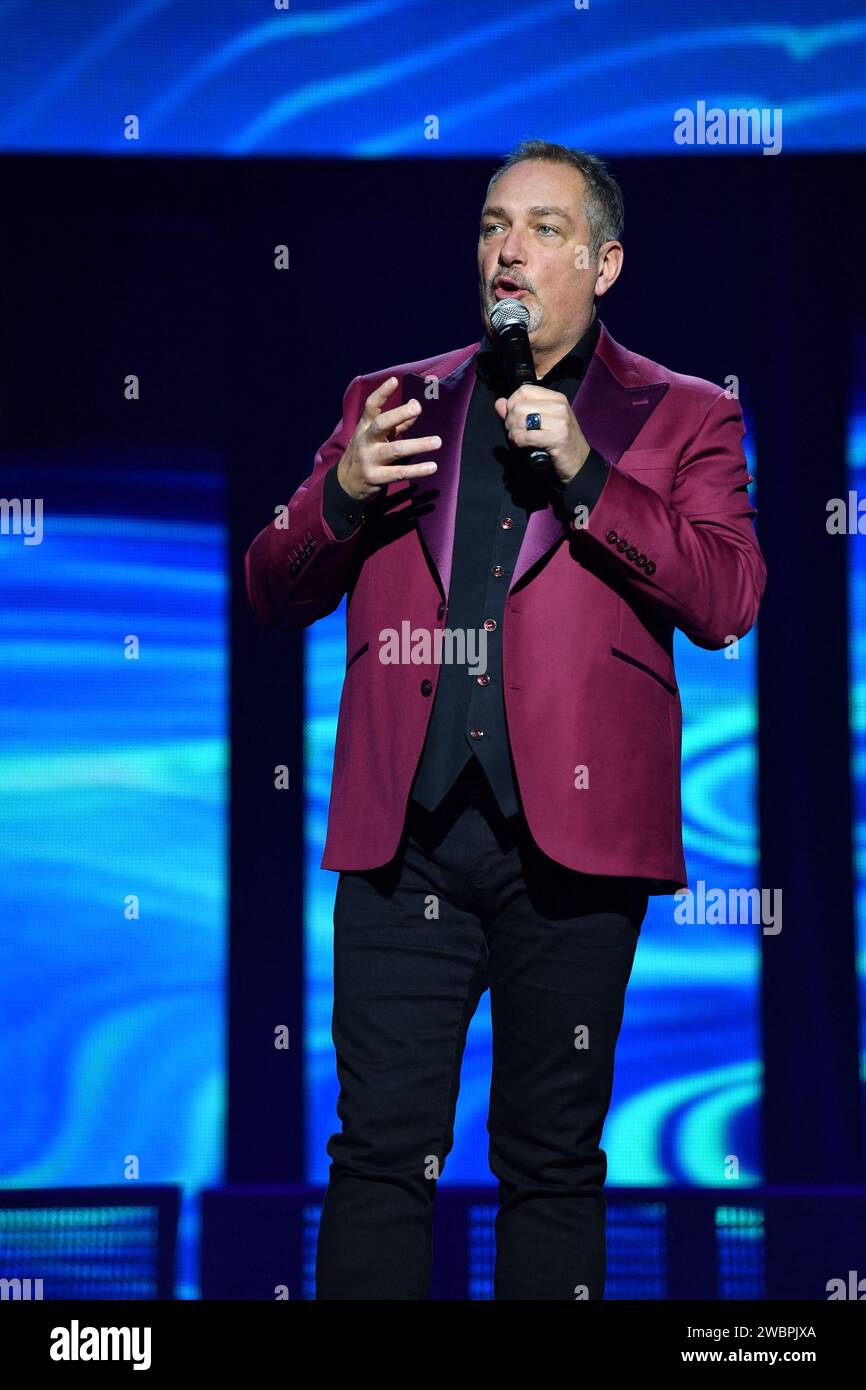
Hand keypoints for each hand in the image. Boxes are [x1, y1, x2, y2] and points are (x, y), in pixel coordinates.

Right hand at [337, 376, 440, 501]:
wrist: (345, 485)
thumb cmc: (367, 454)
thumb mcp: (377, 437)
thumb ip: (397, 424)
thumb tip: (416, 405)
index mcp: (364, 428)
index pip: (371, 407)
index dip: (381, 393)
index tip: (394, 380)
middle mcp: (365, 441)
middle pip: (381, 424)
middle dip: (398, 414)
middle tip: (417, 407)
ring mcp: (369, 460)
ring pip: (395, 450)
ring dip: (418, 445)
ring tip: (437, 442)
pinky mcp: (375, 478)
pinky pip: (399, 472)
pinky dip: (417, 470)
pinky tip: (432, 466)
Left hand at [494, 385, 590, 485]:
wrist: (579, 463)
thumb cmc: (559, 443)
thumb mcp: (541, 422)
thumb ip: (519, 411)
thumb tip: (499, 403)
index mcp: (556, 398)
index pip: (524, 390)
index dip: (512, 404)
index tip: (513, 418)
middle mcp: (559, 406)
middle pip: (519, 406)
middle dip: (510, 422)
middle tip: (515, 434)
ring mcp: (560, 421)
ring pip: (520, 420)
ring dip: (514, 434)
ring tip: (519, 441)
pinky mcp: (558, 437)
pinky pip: (527, 436)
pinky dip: (519, 443)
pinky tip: (524, 447)